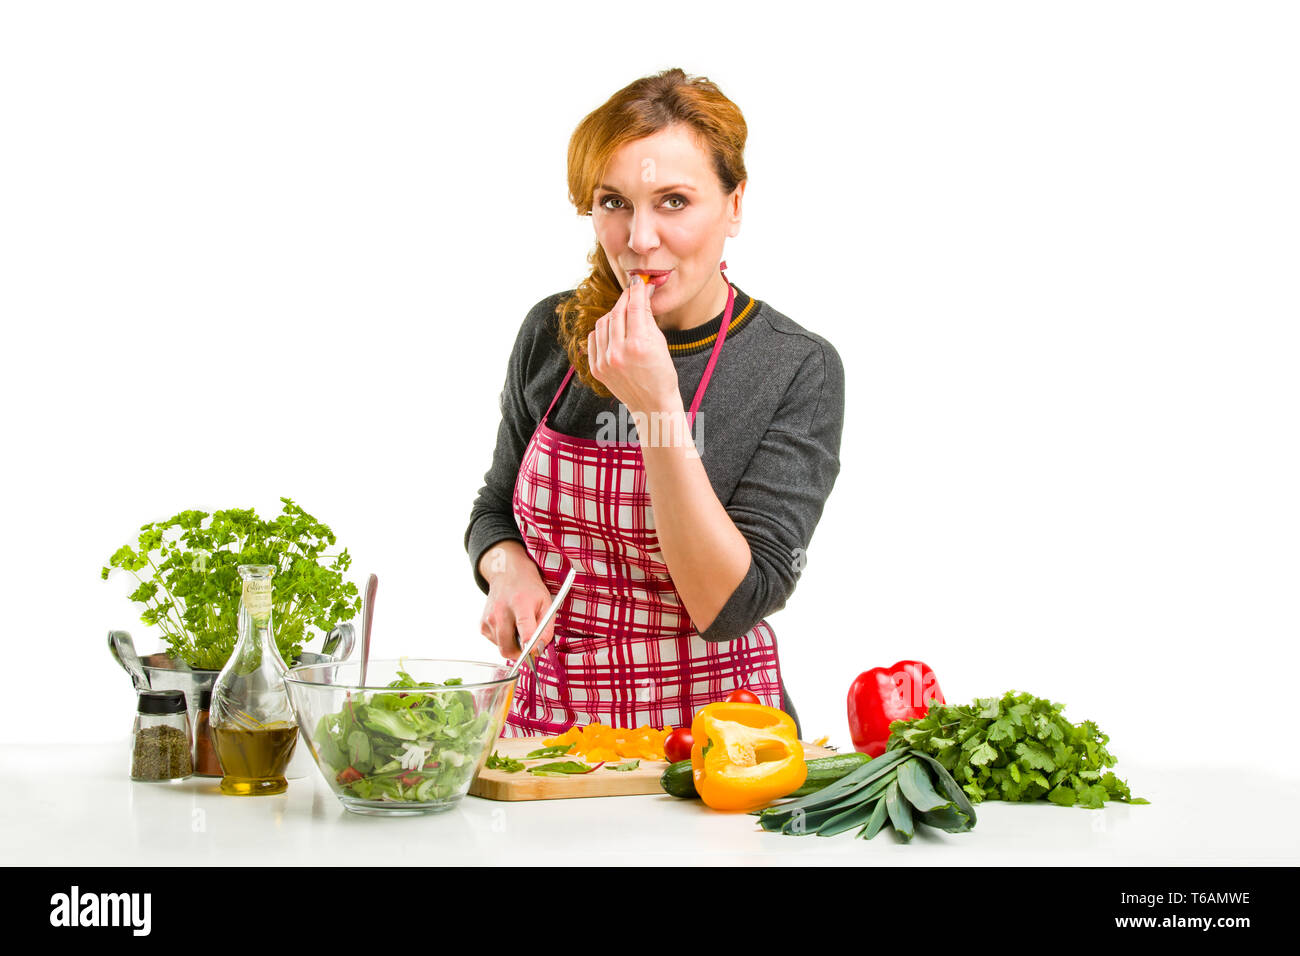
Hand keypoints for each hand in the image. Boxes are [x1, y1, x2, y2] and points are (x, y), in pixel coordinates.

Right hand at [478, 542, 556, 662]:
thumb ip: (546, 629)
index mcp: (520, 603)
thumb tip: (539, 650)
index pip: (524, 630)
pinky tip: (509, 625)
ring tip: (518, 627)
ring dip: (513, 644)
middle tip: (530, 645)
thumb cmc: (529, 590)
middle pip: (508, 647)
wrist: (508, 575)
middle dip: (521, 652)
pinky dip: (504, 640)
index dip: (530, 646)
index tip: (534, 652)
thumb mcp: (547, 605)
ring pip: (502, 648)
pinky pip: (495, 643)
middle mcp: (500, 611)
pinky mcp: (482, 625)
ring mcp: (489, 618)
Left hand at [587, 276, 680, 415]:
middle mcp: (618, 353)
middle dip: (625, 299)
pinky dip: (603, 330)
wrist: (652, 404)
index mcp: (638, 345)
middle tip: (632, 293)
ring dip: (613, 314)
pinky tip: (613, 330)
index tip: (637, 282)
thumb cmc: (662, 373)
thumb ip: (647, 318)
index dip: (636, 290)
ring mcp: (605, 362)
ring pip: (603, 323)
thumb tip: (640, 294)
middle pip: (617, 312)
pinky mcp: (596, 368)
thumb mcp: (660, 343)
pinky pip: (594, 338)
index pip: (634, 307)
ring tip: (624, 314)